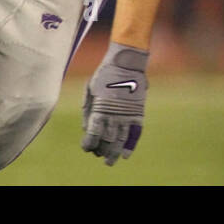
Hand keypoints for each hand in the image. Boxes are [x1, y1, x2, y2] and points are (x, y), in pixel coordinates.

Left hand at [81, 41, 148, 164]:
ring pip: (120, 140)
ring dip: (114, 152)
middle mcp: (113, 114)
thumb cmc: (105, 74)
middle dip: (101, 150)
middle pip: (106, 140)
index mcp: (100, 109)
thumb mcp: (90, 89)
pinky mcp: (138, 112)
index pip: (93, 134)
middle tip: (99, 156)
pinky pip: (135, 133)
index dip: (89, 144)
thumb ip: (88, 110)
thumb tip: (85, 129)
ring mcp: (127, 114)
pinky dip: (130, 144)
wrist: (126, 62)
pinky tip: (126, 154)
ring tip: (110, 161)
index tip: (87, 148)